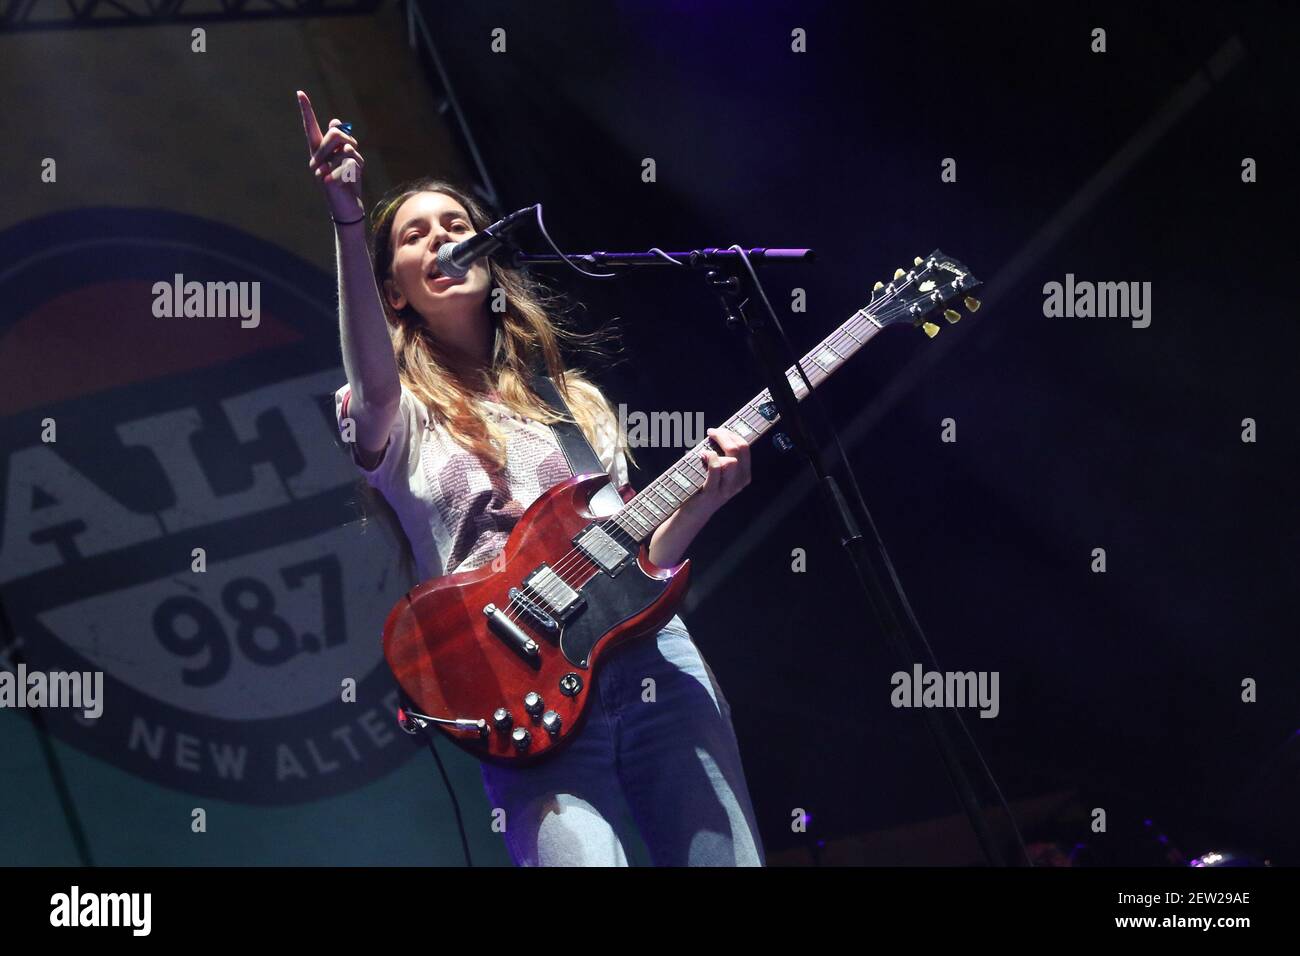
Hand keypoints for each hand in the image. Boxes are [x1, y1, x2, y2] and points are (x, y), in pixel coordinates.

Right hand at [296, 90, 365, 221]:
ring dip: (357, 158)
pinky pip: (351, 164)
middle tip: (352, 154)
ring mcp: (320, 170)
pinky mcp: (328, 180)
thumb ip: (341, 142)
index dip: (306, 110)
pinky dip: (356, 171)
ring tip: (351, 172)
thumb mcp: (347, 159)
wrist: (349, 209)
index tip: (300, 92)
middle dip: (349, 140)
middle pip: (335, 133)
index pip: (310, 128)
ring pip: (347, 148)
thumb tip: (335, 121)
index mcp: (318, 152)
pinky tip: (350, 182)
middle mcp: (316, 159)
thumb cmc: (348, 183)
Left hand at [684, 426, 750, 518]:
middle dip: (725, 436)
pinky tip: (702, 455)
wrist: (692, 514)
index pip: (745, 448)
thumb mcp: (718, 473)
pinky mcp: (711, 493)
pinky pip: (716, 469)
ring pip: (731, 460)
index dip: (732, 434)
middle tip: (711, 433)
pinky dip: (710, 457)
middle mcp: (738, 483)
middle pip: (740, 450)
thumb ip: (722, 456)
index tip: (720, 429)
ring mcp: (726, 489)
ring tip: (706, 448)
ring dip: (718, 448)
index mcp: (743, 475)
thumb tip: (718, 434)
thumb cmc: (702, 488)